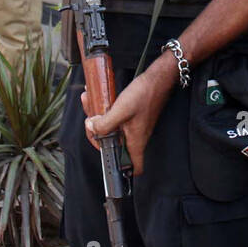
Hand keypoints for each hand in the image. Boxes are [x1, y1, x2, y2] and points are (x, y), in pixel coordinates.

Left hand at [84, 53, 177, 175]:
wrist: (158, 78)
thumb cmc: (145, 95)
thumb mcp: (121, 110)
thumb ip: (105, 123)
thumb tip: (91, 128)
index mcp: (136, 141)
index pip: (134, 167)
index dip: (120, 169)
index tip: (104, 154)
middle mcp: (135, 137)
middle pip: (114, 145)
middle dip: (97, 132)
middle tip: (90, 120)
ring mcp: (133, 126)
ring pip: (111, 128)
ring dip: (97, 116)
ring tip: (89, 100)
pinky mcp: (131, 115)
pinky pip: (114, 116)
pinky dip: (104, 108)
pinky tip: (97, 95)